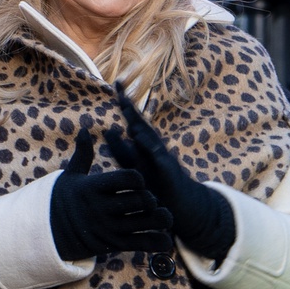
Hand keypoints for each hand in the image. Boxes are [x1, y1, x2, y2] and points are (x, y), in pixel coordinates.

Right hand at [49, 129, 173, 260]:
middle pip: (137, 201)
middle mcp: (101, 208)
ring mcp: (108, 228)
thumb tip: (85, 130)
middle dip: (150, 199)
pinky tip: (166, 239)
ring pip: (141, 223)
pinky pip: (139, 244)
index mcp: (93, 188)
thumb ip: (83, 154)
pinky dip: (156, 242)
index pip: (124, 179)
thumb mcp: (71, 176)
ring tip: (167, 216)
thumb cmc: (67, 199)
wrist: (52, 231)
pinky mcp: (113, 244)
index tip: (141, 180)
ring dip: (159, 219)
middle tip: (153, 198)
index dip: (138, 178)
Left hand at [106, 85, 235, 260]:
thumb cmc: (156, 183)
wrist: (180, 205)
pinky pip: (158, 157)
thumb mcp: (135, 165)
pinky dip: (149, 147)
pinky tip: (139, 138)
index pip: (132, 119)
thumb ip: (122, 150)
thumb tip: (109, 131)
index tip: (116, 83)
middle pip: (140, 122)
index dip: (124, 102)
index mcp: (144, 144)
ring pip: (149, 136)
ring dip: (138, 120)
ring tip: (125, 106)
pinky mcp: (168, 171)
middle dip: (129, 106)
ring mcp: (162, 157)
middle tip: (118, 88)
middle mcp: (153, 146)